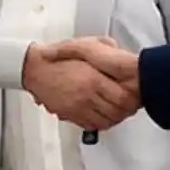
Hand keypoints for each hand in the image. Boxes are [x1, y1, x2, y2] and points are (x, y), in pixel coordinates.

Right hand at [22, 37, 137, 129]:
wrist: (35, 69)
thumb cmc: (58, 57)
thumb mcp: (84, 44)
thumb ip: (104, 46)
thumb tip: (117, 51)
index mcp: (93, 80)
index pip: (122, 98)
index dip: (132, 98)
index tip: (134, 93)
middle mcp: (86, 96)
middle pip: (116, 112)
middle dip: (126, 108)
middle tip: (130, 102)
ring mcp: (77, 108)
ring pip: (106, 121)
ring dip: (115, 117)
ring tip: (118, 108)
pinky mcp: (70, 115)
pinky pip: (92, 125)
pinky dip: (101, 122)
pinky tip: (103, 114)